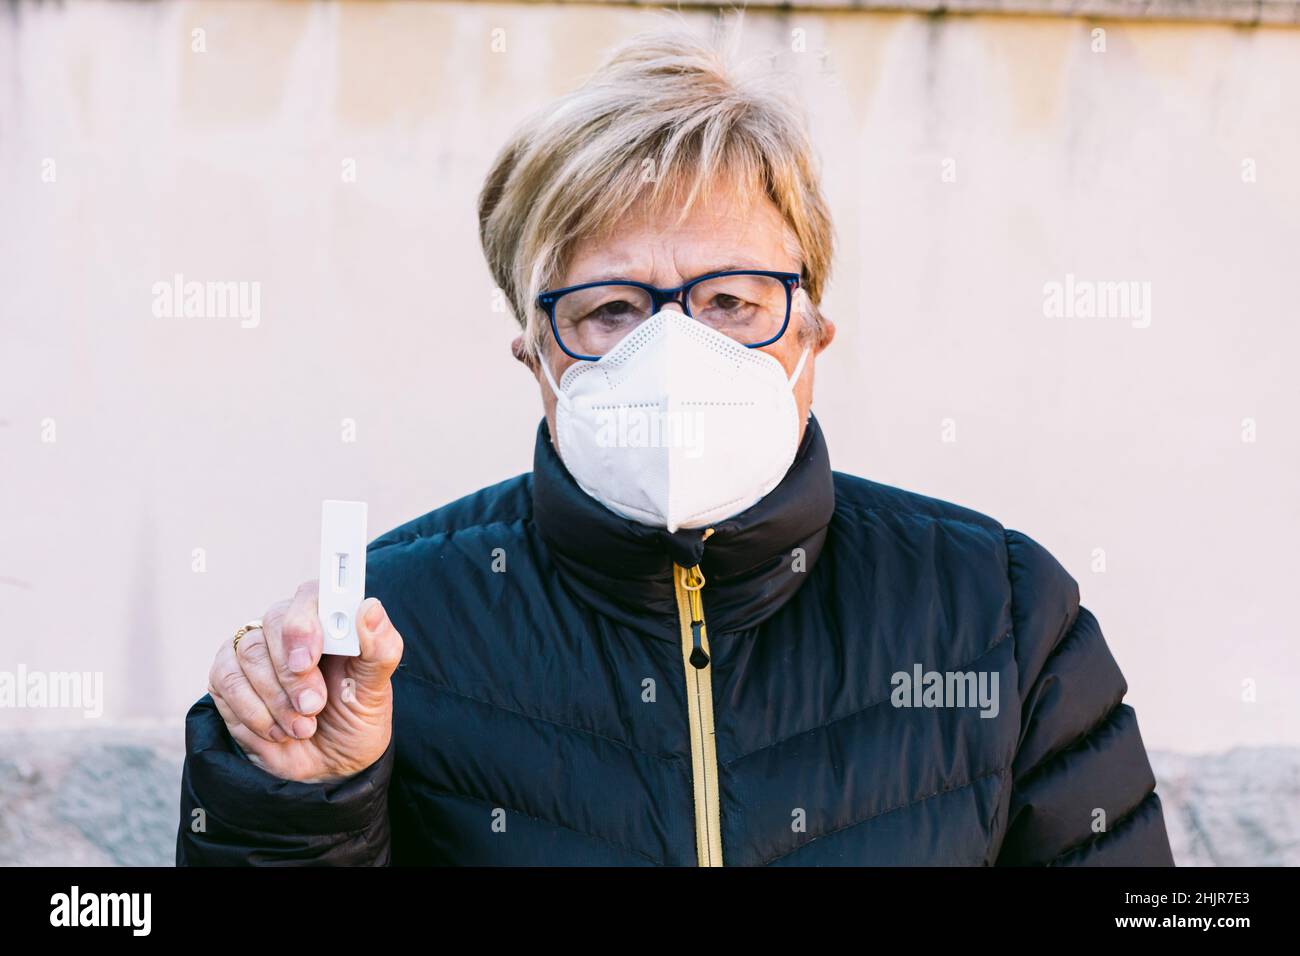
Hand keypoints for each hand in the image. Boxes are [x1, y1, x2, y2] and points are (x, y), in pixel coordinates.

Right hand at [207, 582, 403, 782]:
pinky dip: (254, 713)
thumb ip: (380, 648)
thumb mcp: (375, 690)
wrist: (328, 765)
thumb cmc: (354, 718)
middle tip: (313, 706)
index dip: (306, 620)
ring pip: (250, 654)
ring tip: (304, 726)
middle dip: (293, 674)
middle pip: (274, 621)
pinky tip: (278, 730)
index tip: (311, 657)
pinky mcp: (228, 676)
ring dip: (277, 699)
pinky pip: (227, 680)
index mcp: (329, 619)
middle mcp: (288, 627)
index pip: (311, 594)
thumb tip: (369, 607)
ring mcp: (256, 650)